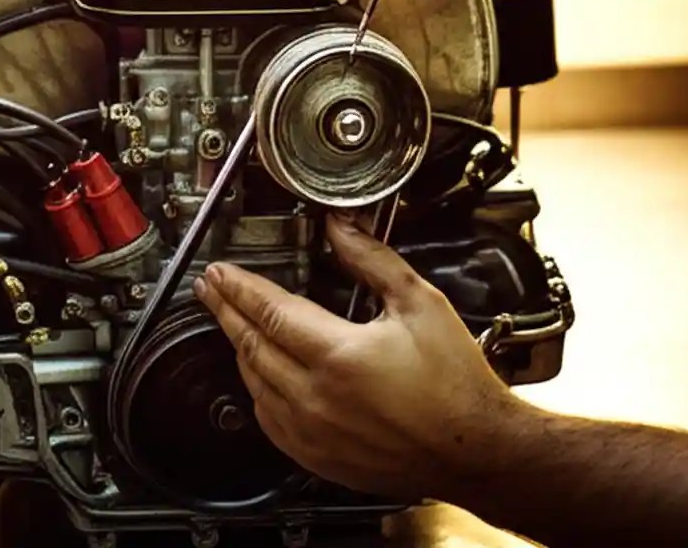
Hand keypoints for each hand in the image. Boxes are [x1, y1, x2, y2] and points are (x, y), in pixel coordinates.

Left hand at [192, 212, 531, 502]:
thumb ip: (372, 261)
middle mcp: (316, 398)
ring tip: (233, 324)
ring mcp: (312, 433)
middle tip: (211, 290)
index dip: (239, 288)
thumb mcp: (420, 304)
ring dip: (240, 350)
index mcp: (338, 356)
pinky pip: (268, 421)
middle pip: (251, 346)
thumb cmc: (456, 384)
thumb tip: (340, 229)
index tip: (219, 273)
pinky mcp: (317, 458)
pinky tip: (260, 376)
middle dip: (226, 312)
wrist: (476, 450)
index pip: (269, 312)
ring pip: (254, 384)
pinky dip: (257, 392)